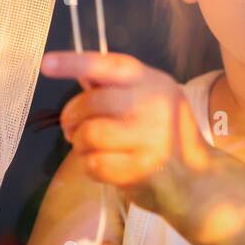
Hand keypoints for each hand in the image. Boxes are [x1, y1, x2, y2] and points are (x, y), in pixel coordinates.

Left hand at [41, 51, 211, 202]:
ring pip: (89, 135)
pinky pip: (94, 164)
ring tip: (94, 149)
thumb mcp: (152, 102)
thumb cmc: (166, 137)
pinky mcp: (142, 169)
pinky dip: (92, 168)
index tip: (46, 63)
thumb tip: (80, 79)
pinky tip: (107, 167)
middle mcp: (156, 105)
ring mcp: (152, 138)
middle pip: (91, 102)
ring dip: (82, 145)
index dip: (76, 62)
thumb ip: (119, 90)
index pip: (110, 66)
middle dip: (71, 117)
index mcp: (155, 83)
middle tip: (73, 128)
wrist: (198, 181)